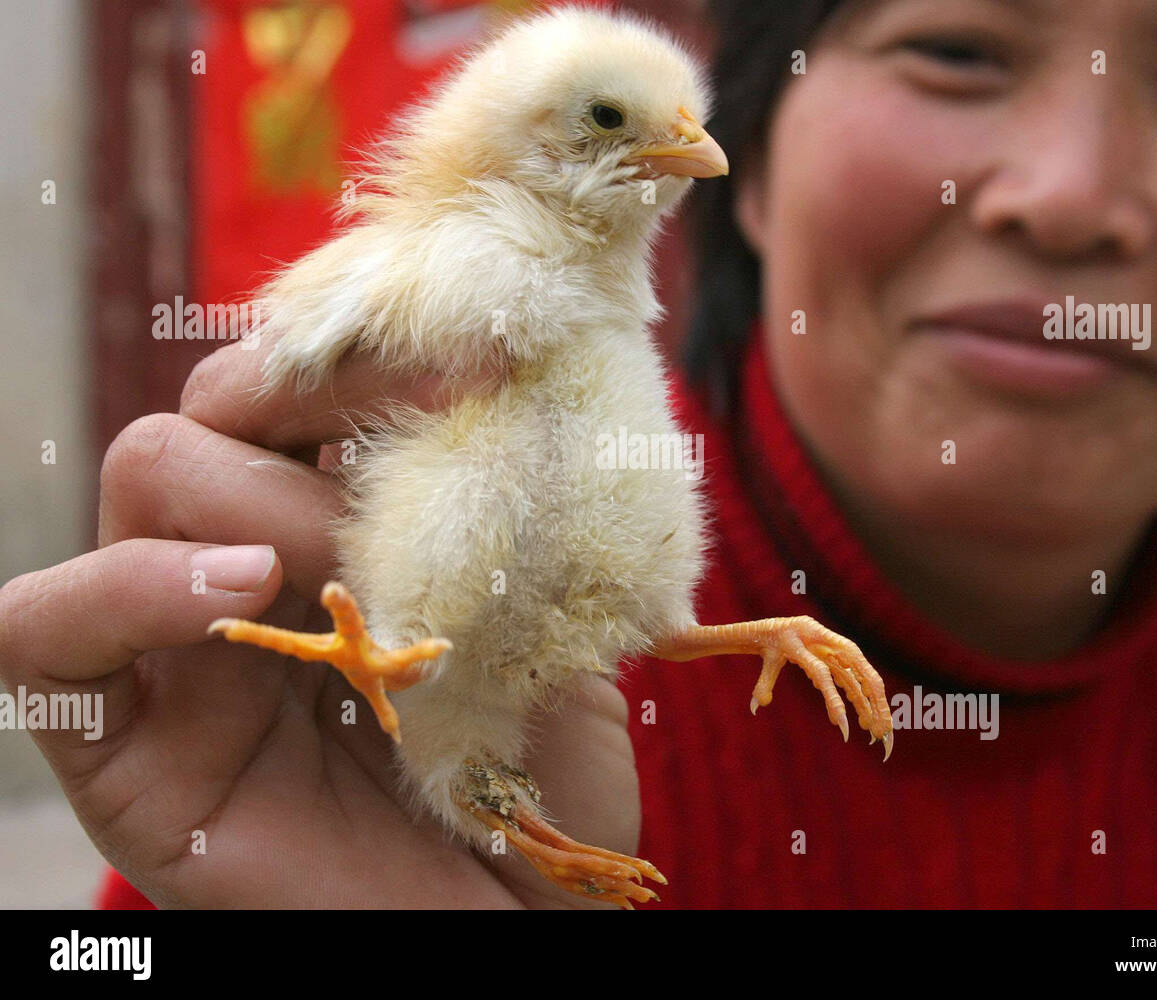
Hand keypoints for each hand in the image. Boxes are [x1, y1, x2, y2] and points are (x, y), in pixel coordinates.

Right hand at [0, 340, 643, 907]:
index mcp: (342, 535)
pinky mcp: (125, 747)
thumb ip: (504, 525)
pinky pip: (42, 633)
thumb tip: (492, 397)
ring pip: (146, 474)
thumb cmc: (534, 789)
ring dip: (257, 489)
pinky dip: (124, 584)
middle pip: (221, 407)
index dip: (368, 352)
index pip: (309, 390)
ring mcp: (181, 649)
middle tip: (412, 447)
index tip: (467, 358)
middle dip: (310, 395)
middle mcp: (251, 572)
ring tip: (336, 557)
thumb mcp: (544, 632)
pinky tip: (241, 589)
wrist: (506, 930)